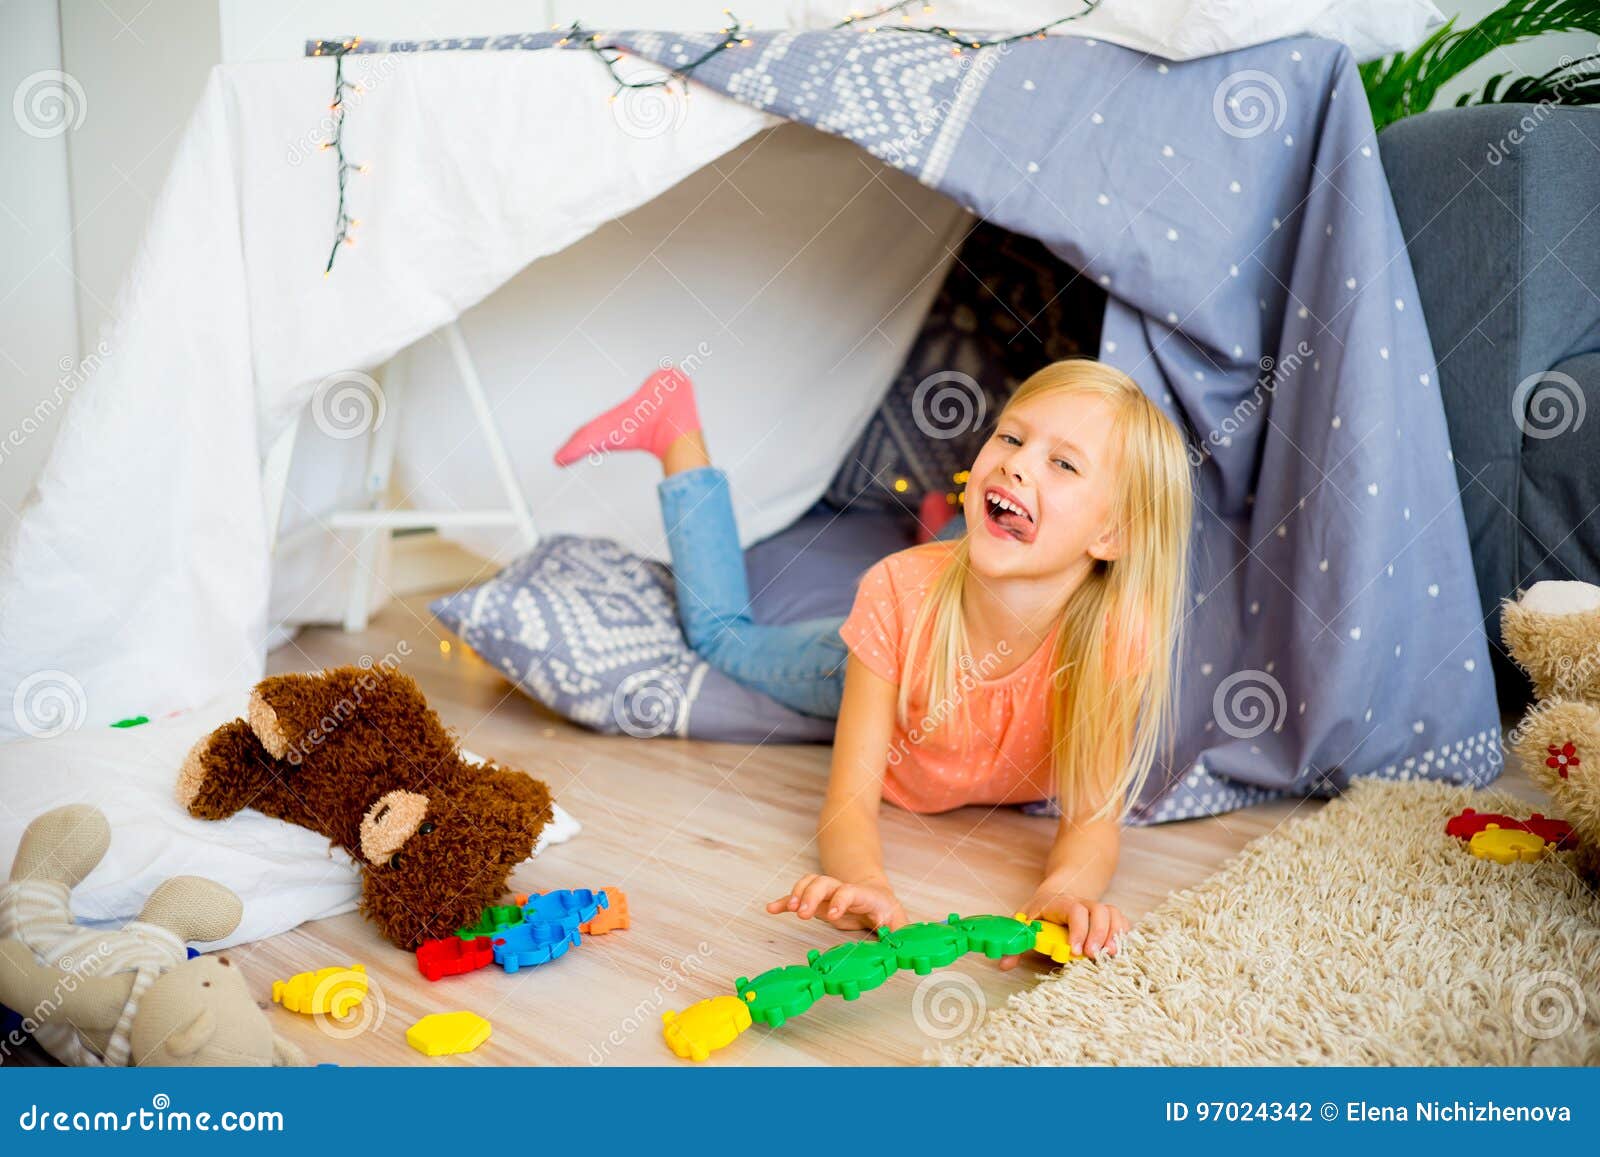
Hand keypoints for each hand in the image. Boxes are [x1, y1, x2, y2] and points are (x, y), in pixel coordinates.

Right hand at [766, 874, 907, 931]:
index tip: (832, 915)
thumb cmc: (886, 911)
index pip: (849, 891)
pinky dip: (784, 902)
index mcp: (863, 896)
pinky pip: (798, 898)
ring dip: (797, 894)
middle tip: (803, 914)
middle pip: (824, 883)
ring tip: (790, 909)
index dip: (840, 900)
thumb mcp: (899, 921)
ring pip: (809, 884)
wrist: (875, 895)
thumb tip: (907, 947)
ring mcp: (828, 894)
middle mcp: (843, 890)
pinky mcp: (817, 902)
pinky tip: (772, 908)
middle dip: (811, 896)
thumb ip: (902, 933)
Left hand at [998, 890, 1130, 969]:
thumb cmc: (1040, 913)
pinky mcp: (1107, 916)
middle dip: (1098, 934)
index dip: (1078, 929)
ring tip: (1109, 955)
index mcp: (1059, 903)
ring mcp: (1095, 908)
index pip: (1074, 910)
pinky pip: (1121, 920)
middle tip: (1093, 956)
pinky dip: (1123, 934)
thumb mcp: (1024, 924)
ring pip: (1112, 913)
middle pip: (1098, 910)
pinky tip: (1118, 949)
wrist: (1056, 894)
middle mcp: (1081, 902)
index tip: (1075, 951)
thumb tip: (1004, 964)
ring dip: (1113, 934)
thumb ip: (1017, 944)